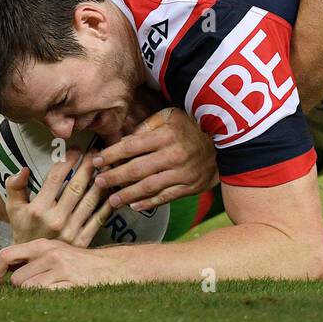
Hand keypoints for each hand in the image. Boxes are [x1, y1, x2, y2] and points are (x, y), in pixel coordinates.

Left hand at [0, 238, 120, 288]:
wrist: (109, 267)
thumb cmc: (76, 262)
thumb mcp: (54, 251)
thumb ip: (31, 255)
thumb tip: (3, 268)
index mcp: (43, 245)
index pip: (7, 254)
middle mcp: (50, 254)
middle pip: (16, 279)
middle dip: (22, 285)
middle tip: (38, 283)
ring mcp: (60, 270)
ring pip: (28, 289)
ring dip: (34, 292)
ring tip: (50, 286)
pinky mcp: (69, 284)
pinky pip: (44, 296)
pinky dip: (46, 297)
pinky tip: (58, 291)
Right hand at [3, 150, 112, 246]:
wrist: (32, 265)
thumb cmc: (23, 231)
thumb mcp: (13, 210)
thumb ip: (14, 188)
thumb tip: (23, 169)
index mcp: (38, 209)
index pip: (56, 178)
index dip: (68, 160)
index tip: (76, 149)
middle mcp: (55, 219)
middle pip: (77, 186)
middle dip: (88, 165)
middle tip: (97, 152)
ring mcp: (71, 231)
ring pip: (91, 199)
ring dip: (101, 180)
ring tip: (108, 165)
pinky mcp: (83, 240)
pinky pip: (99, 218)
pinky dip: (108, 202)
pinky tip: (113, 189)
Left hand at [92, 107, 217, 210]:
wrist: (227, 140)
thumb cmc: (194, 124)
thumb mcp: (172, 115)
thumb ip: (148, 126)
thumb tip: (125, 141)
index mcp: (167, 134)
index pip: (131, 147)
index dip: (111, 154)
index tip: (95, 160)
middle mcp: (174, 155)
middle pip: (136, 169)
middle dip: (114, 176)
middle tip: (98, 181)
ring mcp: (183, 173)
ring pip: (149, 187)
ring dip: (127, 194)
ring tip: (111, 199)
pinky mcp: (191, 186)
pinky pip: (166, 197)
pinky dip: (149, 203)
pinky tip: (134, 206)